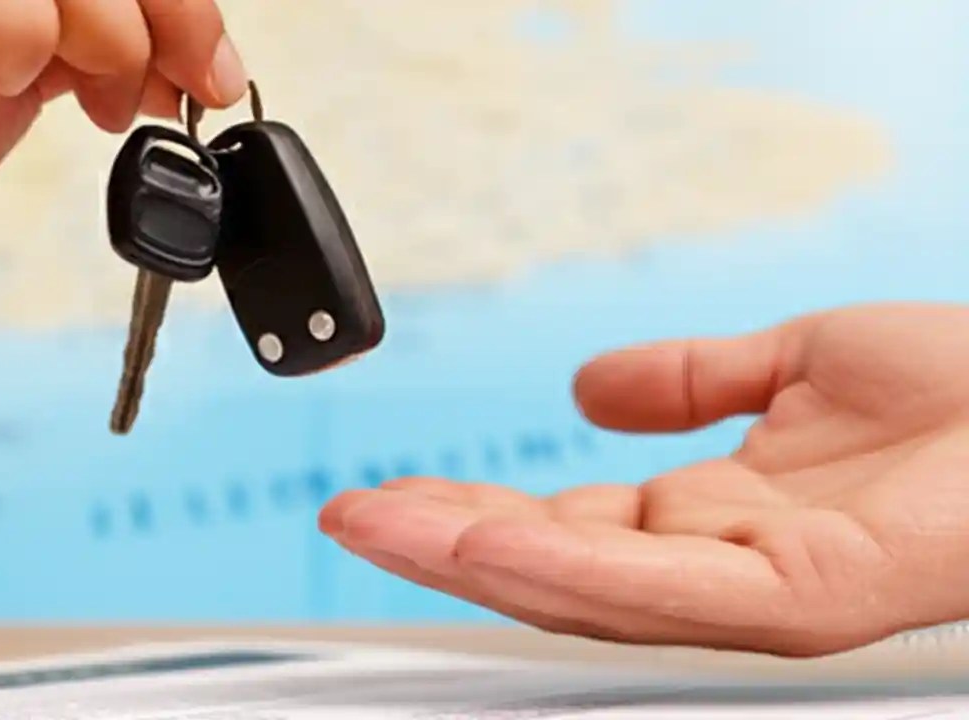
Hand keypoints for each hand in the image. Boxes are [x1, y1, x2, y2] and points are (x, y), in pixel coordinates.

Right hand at [320, 303, 968, 656]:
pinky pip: (662, 589)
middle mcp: (722, 567)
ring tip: (378, 533)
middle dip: (446, 548)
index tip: (395, 496)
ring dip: (472, 562)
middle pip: (556, 570)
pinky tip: (485, 550)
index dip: (474, 516)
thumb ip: (693, 376)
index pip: (567, 530)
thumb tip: (591, 387)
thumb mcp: (800, 360)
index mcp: (717, 518)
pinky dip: (562, 571)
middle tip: (351, 522)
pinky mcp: (802, 598)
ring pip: (587, 590)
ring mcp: (757, 591)